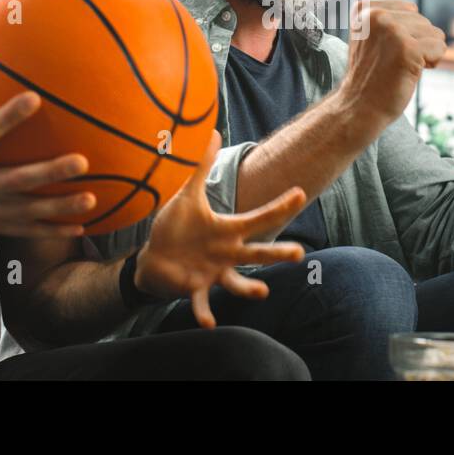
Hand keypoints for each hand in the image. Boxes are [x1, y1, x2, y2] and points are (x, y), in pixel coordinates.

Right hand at [0, 50, 96, 249]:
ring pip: (29, 211)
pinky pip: (28, 231)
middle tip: (83, 161)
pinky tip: (82, 228)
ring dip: (61, 207)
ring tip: (92, 197)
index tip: (35, 98)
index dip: (9, 117)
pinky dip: (54, 231)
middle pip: (17, 180)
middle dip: (50, 172)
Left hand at [135, 132, 307, 327]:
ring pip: (237, 282)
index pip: (259, 218)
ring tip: (262, 293)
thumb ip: (200, 167)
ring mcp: (213, 274)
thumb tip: (212, 132)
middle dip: (278, 254)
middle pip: (257, 253)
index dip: (279, 206)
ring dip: (248, 289)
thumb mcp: (188, 196)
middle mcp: (227, 254)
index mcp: (228, 231)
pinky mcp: (194, 289)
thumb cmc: (175, 228)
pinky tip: (209, 323)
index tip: (299, 192)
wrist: (154, 260)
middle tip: (299, 253)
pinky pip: (202, 303)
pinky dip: (205, 313)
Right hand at [339, 0, 446, 126]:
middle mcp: (376, 16)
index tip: (387, 51)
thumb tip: (418, 13)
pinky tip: (411, 72)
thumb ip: (389, 20)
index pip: (409, 9)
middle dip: (418, 43)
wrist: (359, 107)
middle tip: (394, 63)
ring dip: (425, 54)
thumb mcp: (371, 38)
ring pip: (434, 33)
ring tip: (401, 67)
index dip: (407, 33)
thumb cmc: (371, 76)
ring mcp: (391, 31)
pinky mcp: (407, 48)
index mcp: (364, 10)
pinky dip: (432, 62)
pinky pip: (439, 47)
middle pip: (423, 21)